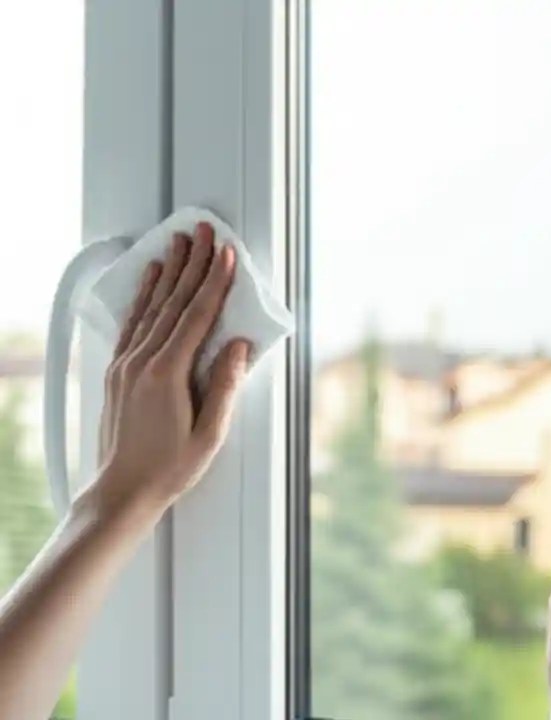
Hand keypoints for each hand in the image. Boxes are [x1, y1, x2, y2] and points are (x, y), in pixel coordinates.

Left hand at [96, 222, 250, 516]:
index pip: (196, 316)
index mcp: (166, 375)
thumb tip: (239, 347)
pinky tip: (150, 278)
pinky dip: (144, 295)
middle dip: (192, 263)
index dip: (215, 283)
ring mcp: (126, 364)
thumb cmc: (169, 468)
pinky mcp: (119, 370)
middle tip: (203, 232)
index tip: (227, 255)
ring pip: (152, 306)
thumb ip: (225, 386)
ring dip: (168, 271)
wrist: (123, 490)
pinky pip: (134, 322)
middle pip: (173, 301)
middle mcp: (142, 362)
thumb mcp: (210, 433)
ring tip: (179, 243)